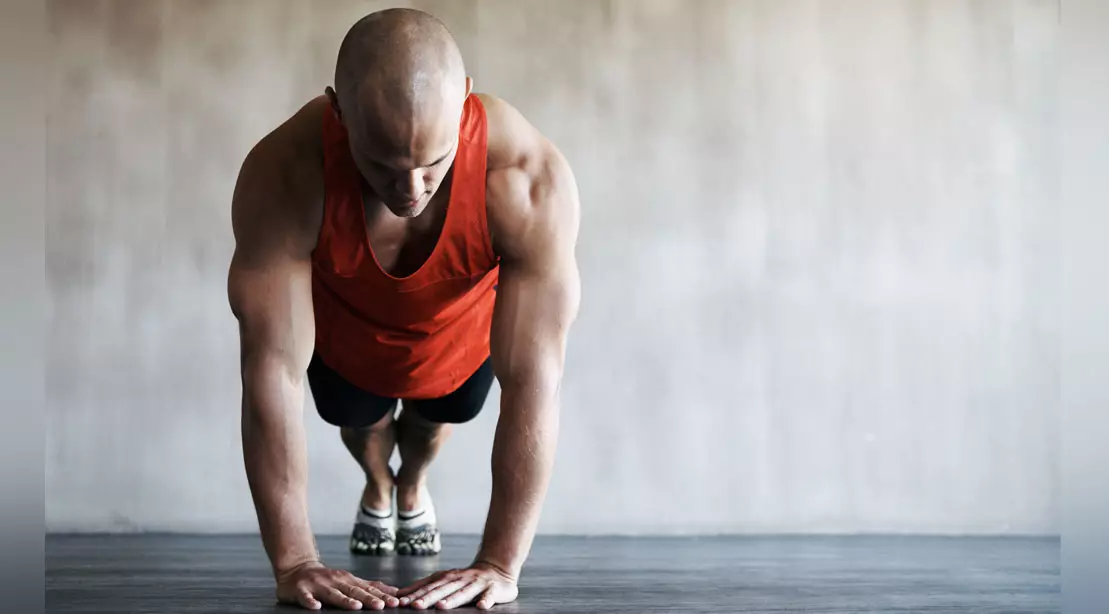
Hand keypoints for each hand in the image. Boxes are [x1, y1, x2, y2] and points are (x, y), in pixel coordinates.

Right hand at [275, 561, 399, 609]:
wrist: (298, 569)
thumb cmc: (327, 579)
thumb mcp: (350, 581)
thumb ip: (370, 587)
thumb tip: (395, 591)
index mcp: (348, 580)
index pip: (368, 589)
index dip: (382, 596)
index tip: (395, 602)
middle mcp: (336, 581)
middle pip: (354, 591)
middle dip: (369, 599)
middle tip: (382, 605)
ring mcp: (319, 585)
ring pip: (333, 594)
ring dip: (345, 600)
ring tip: (356, 606)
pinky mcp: (301, 590)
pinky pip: (305, 597)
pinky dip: (310, 602)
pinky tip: (316, 607)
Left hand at [398, 561, 518, 609]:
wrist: (497, 568)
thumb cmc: (468, 578)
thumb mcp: (446, 579)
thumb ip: (426, 586)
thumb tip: (401, 594)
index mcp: (448, 577)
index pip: (429, 586)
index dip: (415, 594)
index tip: (401, 602)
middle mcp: (461, 579)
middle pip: (443, 590)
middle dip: (429, 598)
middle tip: (415, 606)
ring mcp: (477, 583)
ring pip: (464, 593)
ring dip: (453, 600)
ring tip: (441, 607)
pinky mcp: (493, 589)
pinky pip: (490, 596)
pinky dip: (486, 601)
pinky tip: (481, 606)